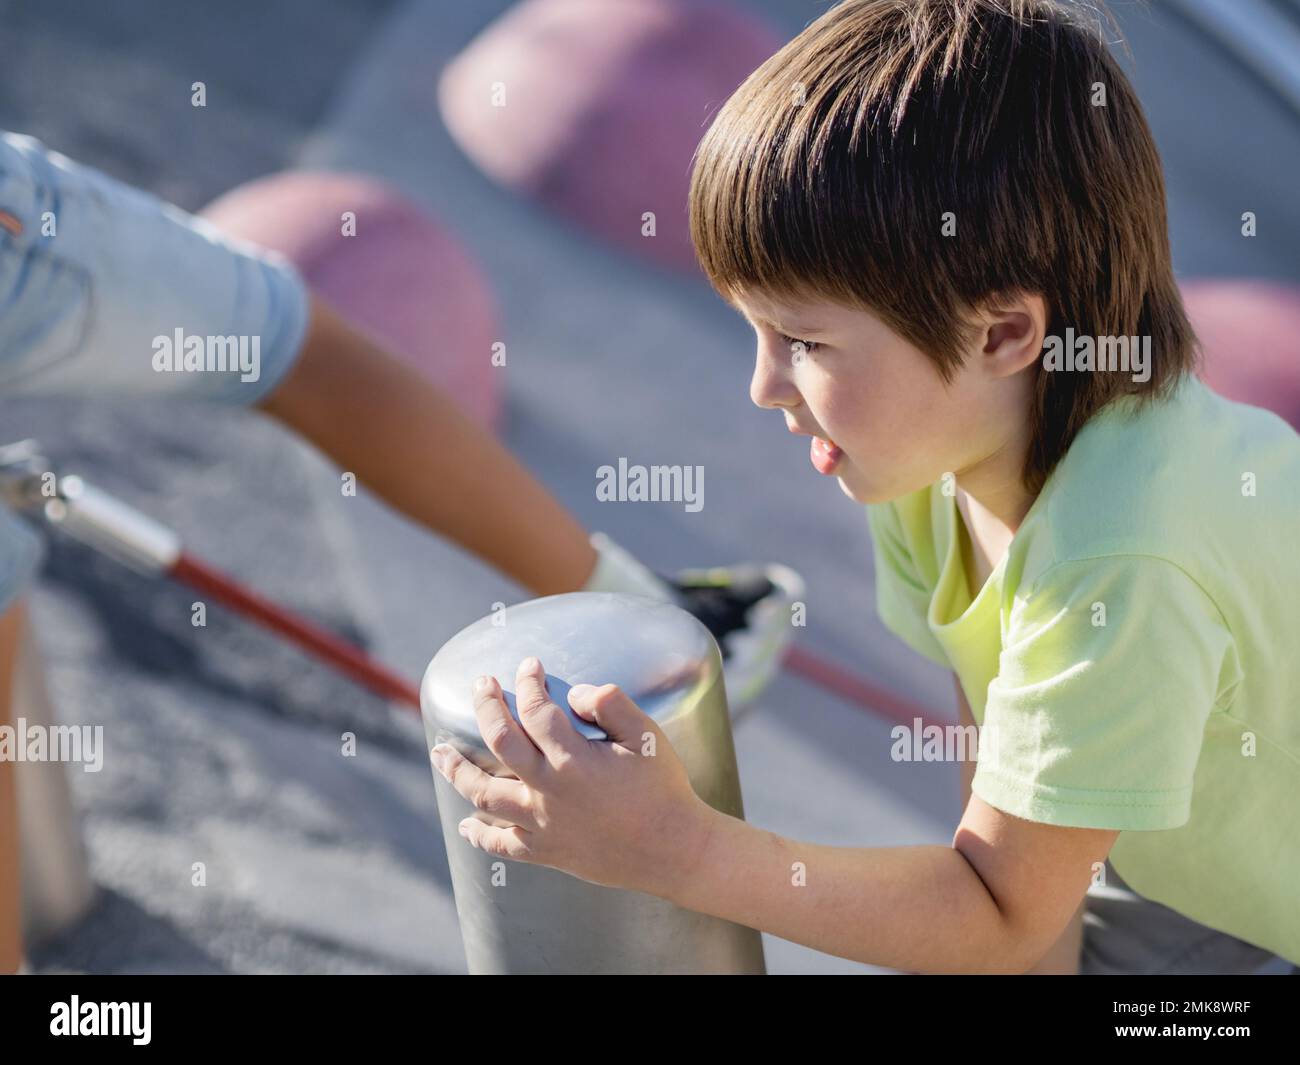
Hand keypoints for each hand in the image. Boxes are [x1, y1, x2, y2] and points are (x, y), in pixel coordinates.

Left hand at [430, 656, 715, 898]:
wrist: (673, 851)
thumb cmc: (663, 790)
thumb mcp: (647, 736)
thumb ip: (611, 704)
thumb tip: (574, 693)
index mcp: (573, 760)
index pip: (536, 710)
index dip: (527, 682)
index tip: (528, 665)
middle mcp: (549, 791)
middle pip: (499, 742)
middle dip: (485, 707)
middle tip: (481, 685)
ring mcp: (542, 824)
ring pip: (483, 794)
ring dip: (456, 770)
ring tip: (440, 752)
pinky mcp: (545, 851)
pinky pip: (500, 845)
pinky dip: (479, 833)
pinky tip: (467, 823)